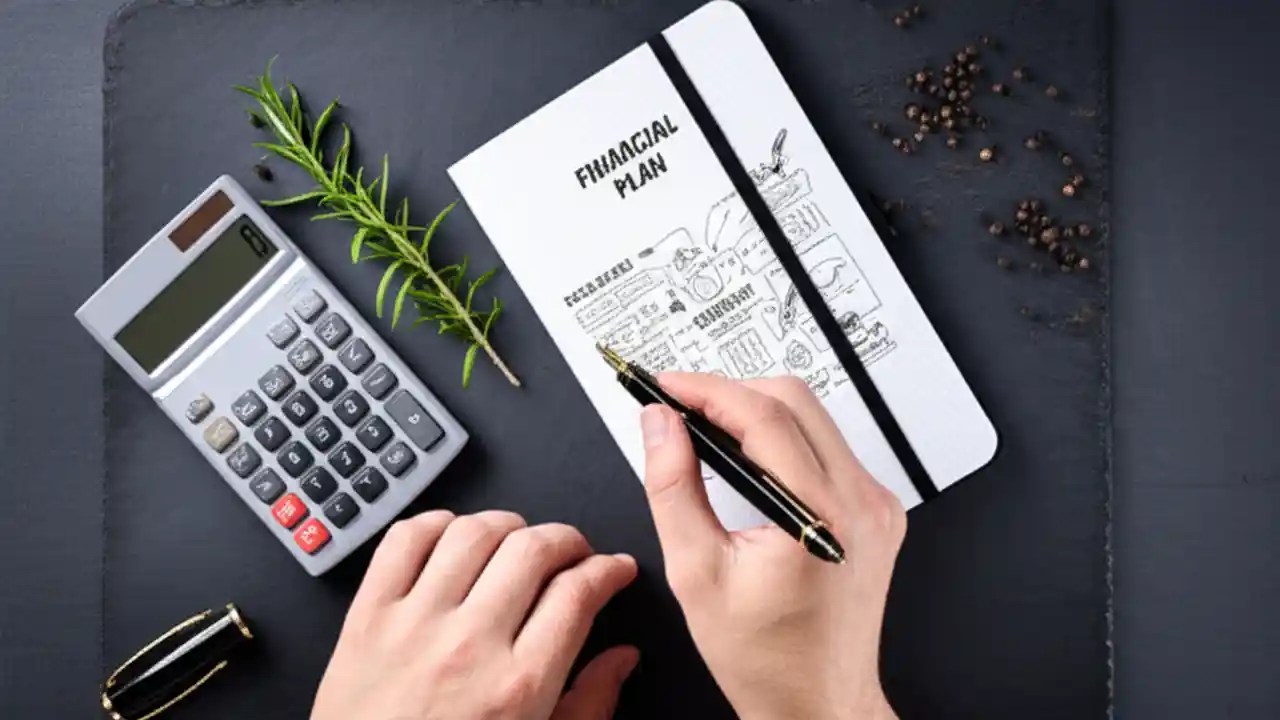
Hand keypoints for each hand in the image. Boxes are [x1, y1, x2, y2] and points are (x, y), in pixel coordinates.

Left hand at [312, 511, 638, 719]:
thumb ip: (588, 706)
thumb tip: (621, 660)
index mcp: (518, 686)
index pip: (578, 593)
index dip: (607, 570)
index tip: (613, 569)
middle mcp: (468, 646)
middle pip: (533, 549)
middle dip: (568, 539)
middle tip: (574, 552)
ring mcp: (414, 625)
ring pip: (473, 533)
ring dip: (506, 525)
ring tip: (517, 540)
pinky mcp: (368, 618)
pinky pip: (404, 540)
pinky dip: (434, 524)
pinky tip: (453, 538)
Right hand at [639, 373, 905, 719]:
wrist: (819, 701)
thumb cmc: (764, 658)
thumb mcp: (696, 571)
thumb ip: (673, 486)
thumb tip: (659, 425)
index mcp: (820, 517)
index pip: (762, 416)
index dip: (706, 389)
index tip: (666, 385)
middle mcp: (861, 502)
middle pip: (794, 399)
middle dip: (730, 391)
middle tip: (681, 406)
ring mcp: (876, 504)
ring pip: (814, 416)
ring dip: (757, 411)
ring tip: (707, 431)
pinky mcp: (877, 509)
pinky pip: (829, 447)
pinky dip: (784, 439)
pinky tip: (750, 460)